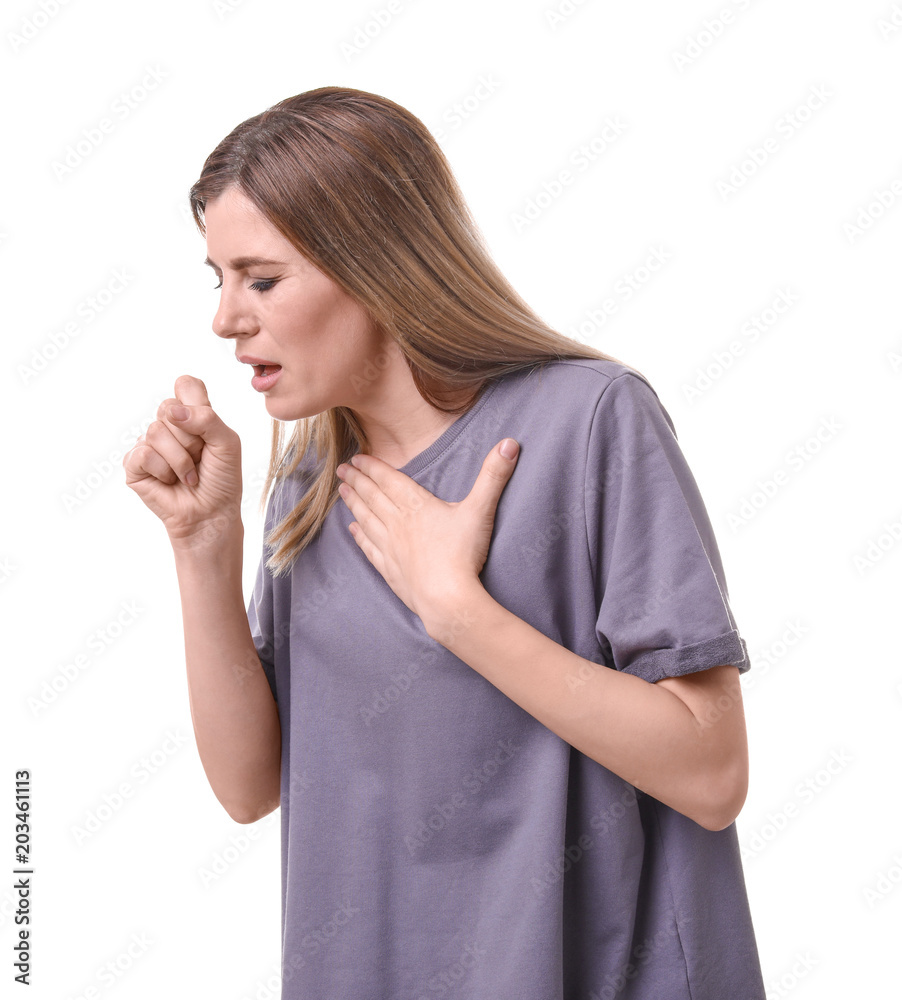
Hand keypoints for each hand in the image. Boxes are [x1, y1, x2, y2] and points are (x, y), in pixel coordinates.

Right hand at [123, 374, 243, 545]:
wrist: (212, 514)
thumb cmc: (222, 479)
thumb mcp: (227, 443)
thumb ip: (207, 419)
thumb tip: (173, 411)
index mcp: (192, 415)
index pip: (185, 385)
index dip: (194, 401)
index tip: (205, 425)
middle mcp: (168, 426)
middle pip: (168, 408)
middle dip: (191, 438)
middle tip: (200, 458)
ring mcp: (149, 444)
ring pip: (155, 432)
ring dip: (180, 460)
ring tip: (188, 475)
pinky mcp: (134, 465)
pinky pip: (143, 454)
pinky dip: (164, 471)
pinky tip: (170, 482)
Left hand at [335, 438, 519, 625]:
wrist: (447, 599)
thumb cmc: (463, 554)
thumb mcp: (481, 510)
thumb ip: (493, 476)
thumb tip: (511, 443)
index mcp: (416, 505)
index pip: (388, 480)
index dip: (372, 467)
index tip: (357, 458)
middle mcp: (397, 523)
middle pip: (372, 497)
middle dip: (357, 481)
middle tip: (342, 470)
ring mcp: (390, 548)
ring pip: (366, 519)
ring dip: (353, 504)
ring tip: (342, 491)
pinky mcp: (390, 570)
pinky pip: (369, 548)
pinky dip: (359, 537)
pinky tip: (352, 530)